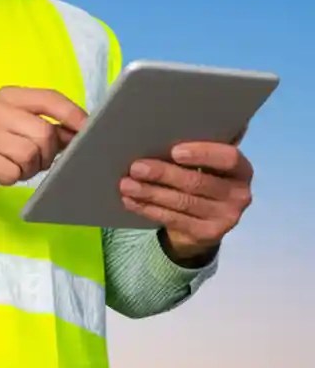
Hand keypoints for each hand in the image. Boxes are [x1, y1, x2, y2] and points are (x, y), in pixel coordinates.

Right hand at [0, 87, 87, 209]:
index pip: (50, 98)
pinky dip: (12, 178)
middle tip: (35, 161)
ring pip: (31, 154)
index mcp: (7, 96)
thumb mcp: (13, 128)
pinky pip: (13, 172)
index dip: (74, 115)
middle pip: (45, 132)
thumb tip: (79, 133)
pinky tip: (0, 173)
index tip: (87, 131)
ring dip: (29, 168)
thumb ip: (45, 127)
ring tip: (15, 166)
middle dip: (47, 154)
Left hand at [119, 141, 253, 264]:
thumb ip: (194, 151)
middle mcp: (239, 194)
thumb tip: (160, 132)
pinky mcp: (207, 235)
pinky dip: (148, 209)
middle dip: (164, 174)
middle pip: (198, 183)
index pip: (229, 158)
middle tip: (136, 167)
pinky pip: (173, 219)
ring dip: (150, 192)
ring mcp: (225, 218)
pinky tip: (130, 200)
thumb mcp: (203, 164)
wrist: (201, 221)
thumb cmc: (199, 178)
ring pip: (182, 202)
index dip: (203, 154)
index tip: (175, 151)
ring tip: (126, 184)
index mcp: (241, 169)